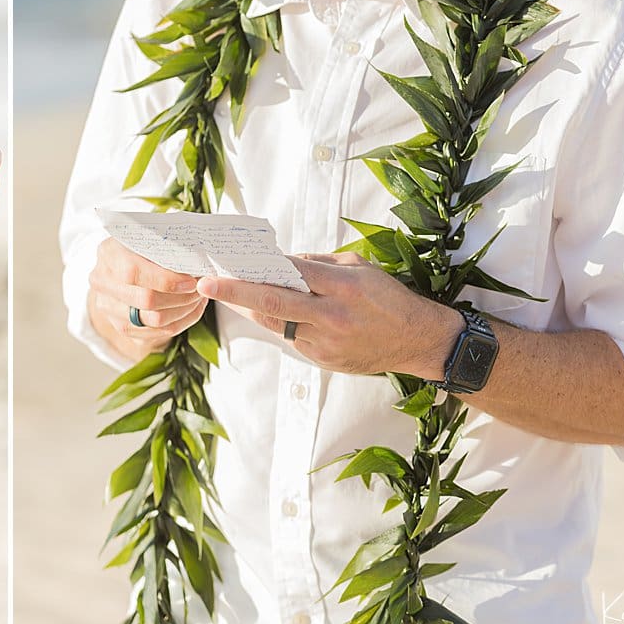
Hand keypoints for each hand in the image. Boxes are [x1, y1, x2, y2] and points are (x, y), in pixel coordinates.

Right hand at [89, 236, 207, 352]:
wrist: (123, 265)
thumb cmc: (142, 247)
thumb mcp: (148, 236)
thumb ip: (164, 246)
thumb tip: (193, 262)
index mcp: (108, 253)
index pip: (133, 272)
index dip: (165, 280)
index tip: (191, 281)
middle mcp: (102, 281)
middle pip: (145, 300)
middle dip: (180, 297)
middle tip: (200, 290)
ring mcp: (108, 307)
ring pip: (153, 321)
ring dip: (183, 312)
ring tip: (198, 299)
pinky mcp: (120, 326)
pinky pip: (156, 334)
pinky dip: (179, 323)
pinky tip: (190, 310)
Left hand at [194, 251, 462, 376]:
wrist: (417, 341)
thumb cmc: (388, 297)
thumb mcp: (358, 267)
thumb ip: (317, 264)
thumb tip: (281, 262)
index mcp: (341, 288)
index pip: (289, 274)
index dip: (256, 269)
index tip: (229, 263)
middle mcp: (331, 317)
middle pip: (273, 303)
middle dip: (235, 293)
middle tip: (206, 284)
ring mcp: (325, 343)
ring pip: (277, 323)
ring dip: (250, 309)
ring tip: (227, 294)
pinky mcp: (323, 360)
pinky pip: (291, 337)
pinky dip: (278, 322)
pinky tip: (265, 311)